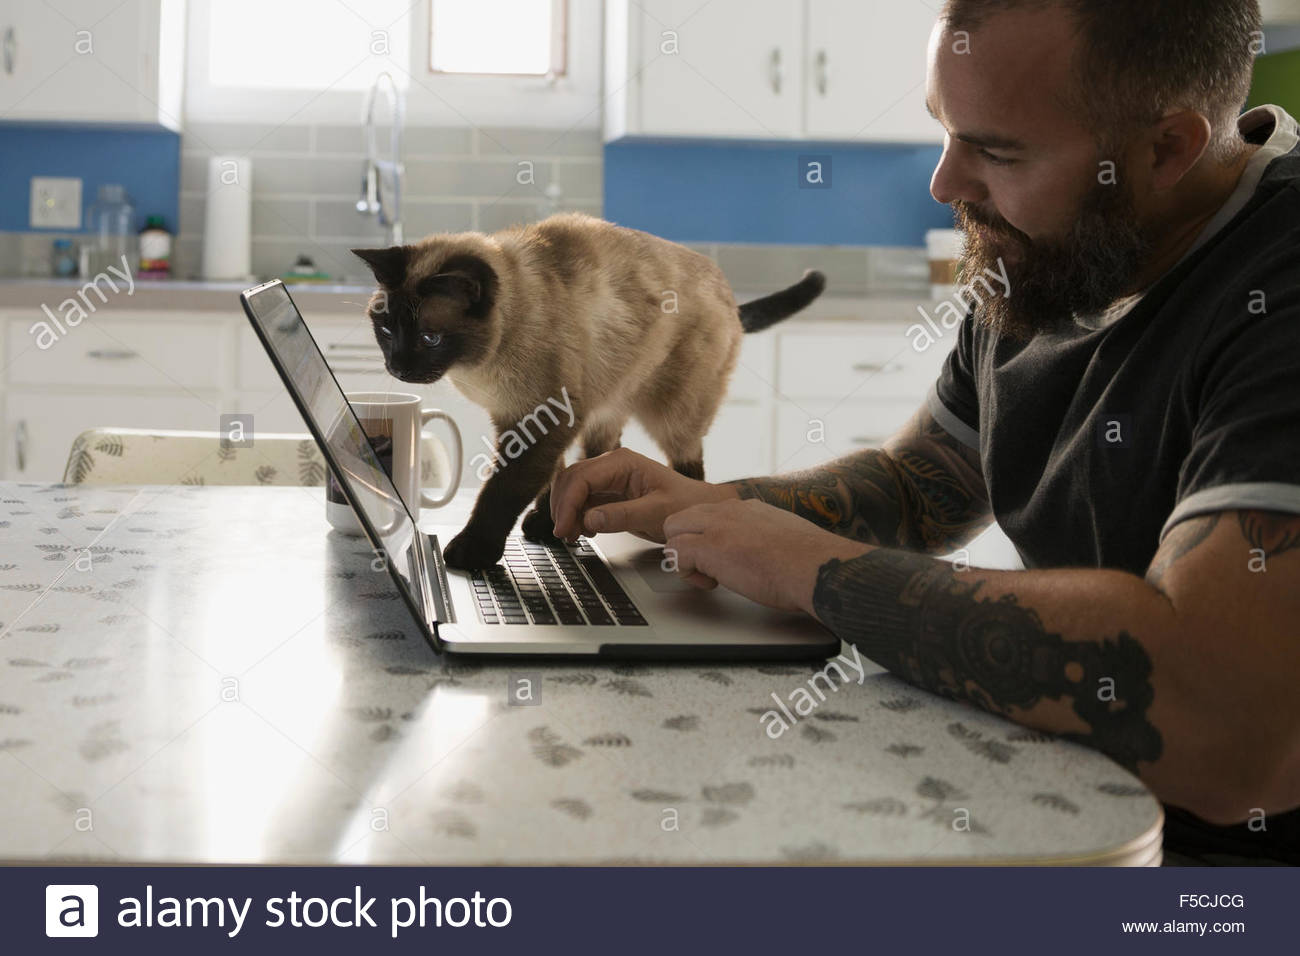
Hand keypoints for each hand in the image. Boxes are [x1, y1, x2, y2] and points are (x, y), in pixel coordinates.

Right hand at [549, 448, 734, 542]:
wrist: (699, 509)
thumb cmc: (686, 505)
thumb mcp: (657, 513)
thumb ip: (622, 515)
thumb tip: (589, 519)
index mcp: (623, 463)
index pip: (582, 478)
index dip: (568, 503)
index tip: (565, 527)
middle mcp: (612, 466)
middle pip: (571, 480)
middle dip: (563, 507)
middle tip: (564, 534)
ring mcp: (609, 479)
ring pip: (573, 490)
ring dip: (567, 512)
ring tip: (572, 535)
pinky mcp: (609, 494)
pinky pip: (583, 501)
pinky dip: (577, 516)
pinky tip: (584, 531)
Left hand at [662, 498, 871, 613]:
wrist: (818, 566)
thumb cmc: (810, 561)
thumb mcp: (784, 535)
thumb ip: (765, 536)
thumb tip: (766, 549)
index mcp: (747, 508)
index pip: (707, 513)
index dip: (704, 536)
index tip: (718, 556)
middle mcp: (729, 511)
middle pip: (681, 516)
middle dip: (685, 542)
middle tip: (704, 567)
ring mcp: (717, 526)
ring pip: (672, 530)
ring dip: (683, 556)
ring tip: (709, 577)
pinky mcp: (710, 547)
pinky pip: (675, 553)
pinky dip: (686, 572)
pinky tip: (711, 583)